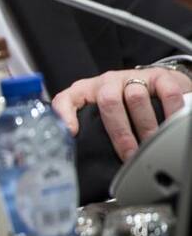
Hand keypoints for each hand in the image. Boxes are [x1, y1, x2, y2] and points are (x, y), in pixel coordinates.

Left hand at [51, 67, 191, 161]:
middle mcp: (107, 82)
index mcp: (85, 92)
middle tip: (131, 154)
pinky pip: (165, 93)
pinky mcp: (158, 76)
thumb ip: (90, 132)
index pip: (66, 99)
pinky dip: (170, 111)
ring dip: (145, 126)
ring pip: (135, 98)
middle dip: (120, 133)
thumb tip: (85, 159)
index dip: (65, 114)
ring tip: (150, 144)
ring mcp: (132, 77)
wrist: (153, 83)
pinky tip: (169, 124)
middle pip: (108, 102)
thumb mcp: (99, 115)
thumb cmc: (122, 103)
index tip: (72, 132)